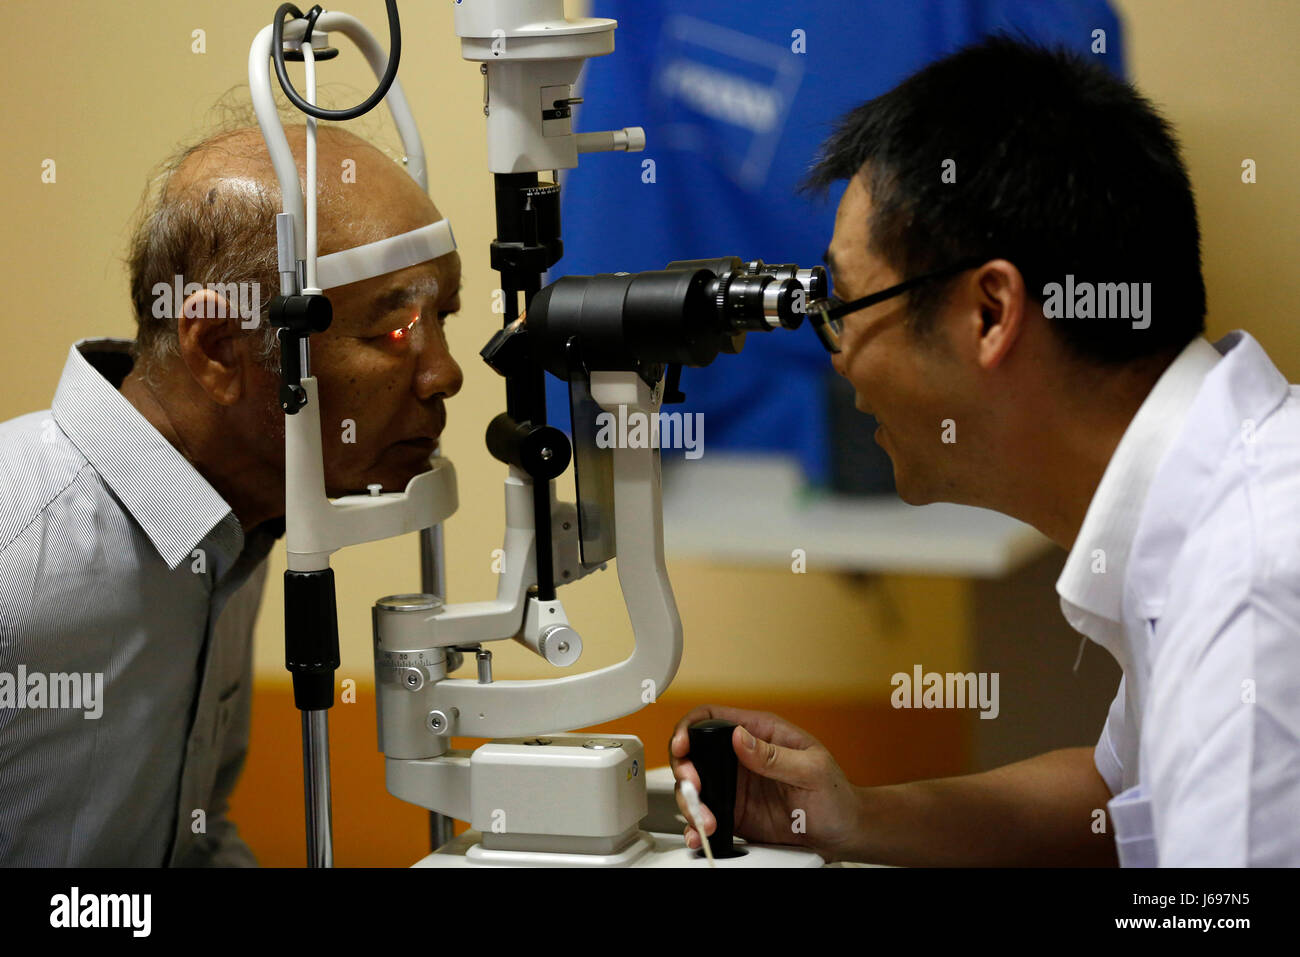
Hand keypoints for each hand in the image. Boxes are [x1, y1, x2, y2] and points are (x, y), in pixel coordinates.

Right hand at [669, 704, 863, 861]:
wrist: (843, 833)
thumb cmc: (835, 794)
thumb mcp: (812, 769)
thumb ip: (774, 755)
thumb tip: (739, 737)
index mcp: (760, 733)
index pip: (712, 718)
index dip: (689, 727)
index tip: (682, 746)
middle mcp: (741, 757)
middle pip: (694, 753)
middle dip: (685, 771)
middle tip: (694, 790)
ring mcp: (735, 786)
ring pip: (694, 788)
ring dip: (691, 804)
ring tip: (706, 822)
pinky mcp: (734, 813)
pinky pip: (705, 816)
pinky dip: (696, 827)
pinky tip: (701, 834)